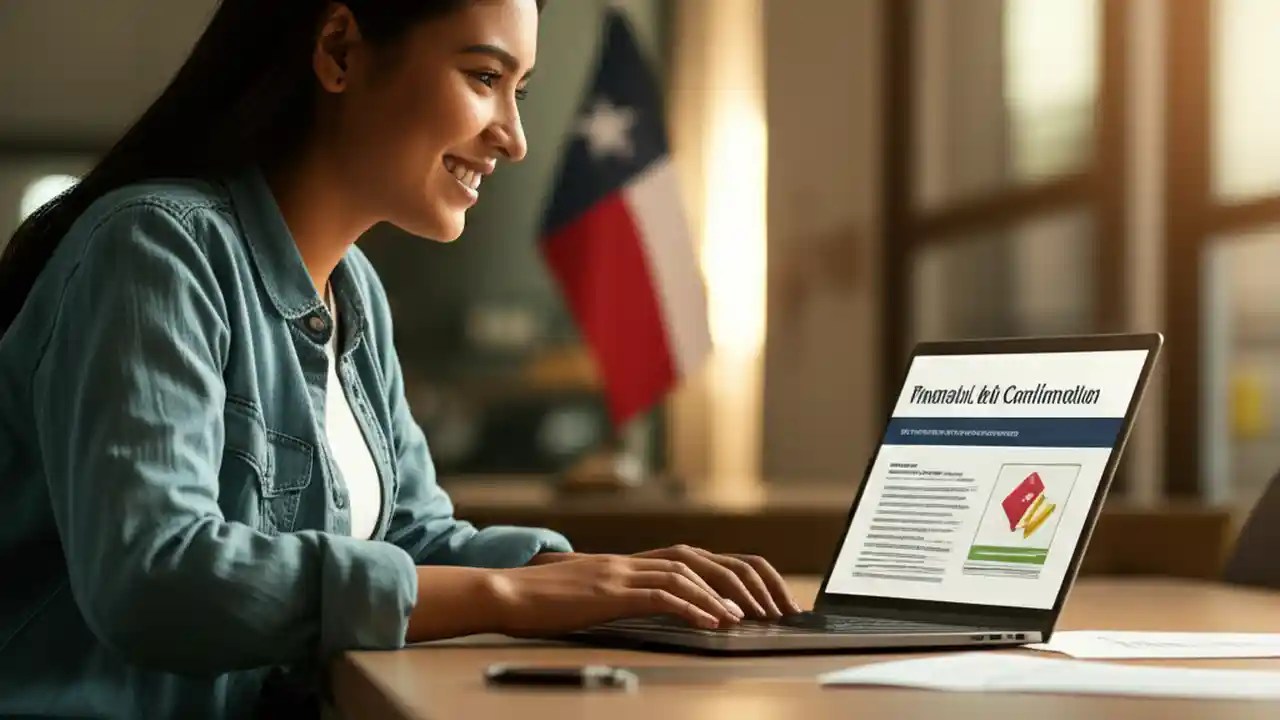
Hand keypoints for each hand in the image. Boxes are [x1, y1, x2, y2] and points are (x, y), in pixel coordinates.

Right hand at [531, 545, 802, 619]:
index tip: (758, 597)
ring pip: (685, 574)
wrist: (504, 594)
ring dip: (720, 596)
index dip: (731, 572)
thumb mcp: (591, 595)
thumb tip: (654, 609)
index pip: (694, 557)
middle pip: (701, 560)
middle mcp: (631, 560)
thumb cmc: (542, 601)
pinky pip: (659, 596)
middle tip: (769, 607)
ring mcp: (620, 573)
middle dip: (740, 581)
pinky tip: (710, 622)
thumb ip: (620, 595)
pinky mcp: (608, 592)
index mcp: (630, 561)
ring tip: (746, 618)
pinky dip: (690, 607)